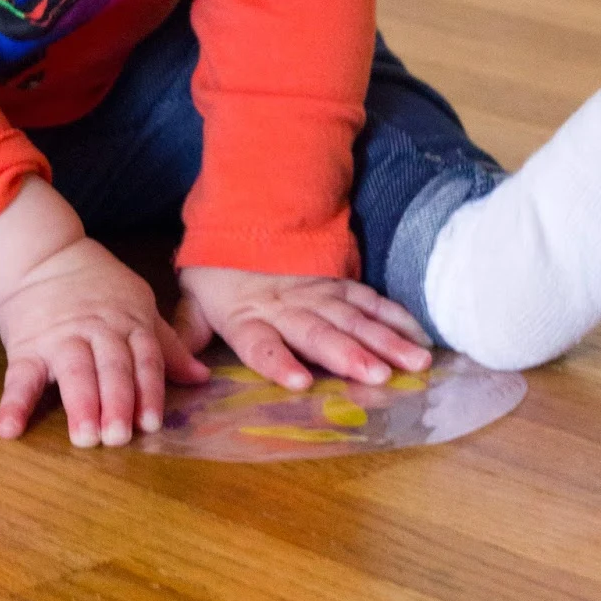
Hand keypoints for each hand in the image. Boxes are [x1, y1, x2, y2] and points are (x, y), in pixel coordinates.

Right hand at [0, 238, 209, 446]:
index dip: (149, 391)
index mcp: (129, 323)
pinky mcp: (27, 346)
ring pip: (74, 371)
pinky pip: (19, 376)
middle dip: (116, 401)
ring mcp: (60, 338)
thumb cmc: (98, 287)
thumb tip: (202, 377)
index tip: (152, 423)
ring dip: (79, 404)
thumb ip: (167, 345)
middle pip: (111, 367)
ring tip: (84, 437)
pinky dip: (13, 403)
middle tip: (118, 436)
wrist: (44, 255)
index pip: (144, 359)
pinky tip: (9, 428)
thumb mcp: (138, 305)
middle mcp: (98, 331)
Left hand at [174, 265, 432, 389]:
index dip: (279, 362)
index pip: (261, 344)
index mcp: (248, 318)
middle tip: (378, 376)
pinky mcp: (340, 283)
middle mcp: (287, 308)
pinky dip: (397, 318)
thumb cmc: (217, 273)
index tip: (298, 383)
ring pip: (355, 319)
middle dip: (349, 355)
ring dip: (386, 341)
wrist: (243, 217)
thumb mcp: (193, 300)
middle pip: (319, 333)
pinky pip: (371, 300)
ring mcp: (318, 294)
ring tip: (414, 364)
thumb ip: (188, 333)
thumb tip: (180, 370)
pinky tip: (420, 338)